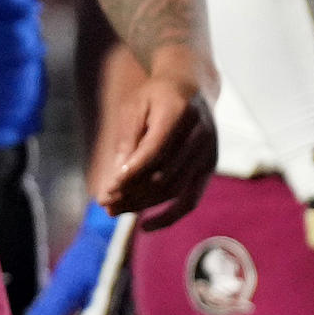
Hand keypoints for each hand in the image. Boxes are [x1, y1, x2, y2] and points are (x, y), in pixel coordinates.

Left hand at [94, 51, 217, 225]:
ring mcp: (208, 152)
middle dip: (131, 193)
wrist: (190, 87)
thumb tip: (118, 177)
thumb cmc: (155, 96)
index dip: (130, 174)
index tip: (107, 190)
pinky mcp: (209, 167)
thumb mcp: (134, 107)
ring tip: (115, 210)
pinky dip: (169, 216)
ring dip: (143, 205)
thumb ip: (127, 139)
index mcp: (179, 112)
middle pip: (163, 175)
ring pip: (173, 190)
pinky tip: (146, 226)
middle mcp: (199, 134)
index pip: (154, 151)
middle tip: (104, 203)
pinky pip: (191, 200)